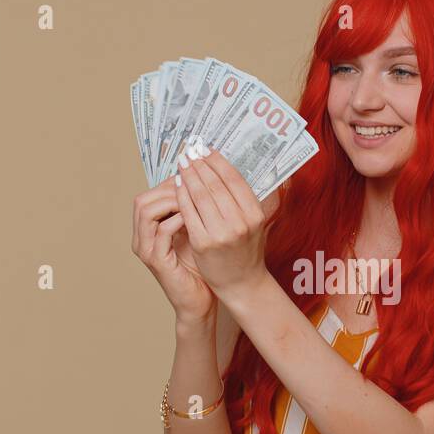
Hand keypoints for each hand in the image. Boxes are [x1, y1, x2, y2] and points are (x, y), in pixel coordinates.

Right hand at [131, 174, 215, 322]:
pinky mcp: (157, 262)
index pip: (149, 195)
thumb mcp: (194, 233)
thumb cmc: (199, 268)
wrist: (200, 302)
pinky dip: (178, 219)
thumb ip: (191, 213)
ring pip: (146, 211)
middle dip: (168, 189)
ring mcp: (146, 250)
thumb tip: (200, 183)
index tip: (193, 179)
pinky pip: (161, 231)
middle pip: (142, 200)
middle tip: (193, 187)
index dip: (169, 184)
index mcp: (148, 231)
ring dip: (172, 201)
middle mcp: (141, 239)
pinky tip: (196, 218)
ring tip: (195, 200)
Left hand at [173, 142, 271, 299]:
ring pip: (200, 196)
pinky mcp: (203, 243)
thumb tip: (227, 168)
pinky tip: (177, 186)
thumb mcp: (255, 223)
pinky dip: (182, 196)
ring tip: (182, 165)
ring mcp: (221, 233)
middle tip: (189, 153)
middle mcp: (240, 222)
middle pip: (215, 185)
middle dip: (199, 165)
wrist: (242, 283)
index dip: (217, 162)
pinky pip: (189, 212)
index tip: (206, 150)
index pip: (234, 179)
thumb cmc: (246, 250)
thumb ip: (245, 199)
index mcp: (255, 214)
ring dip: (189, 176)